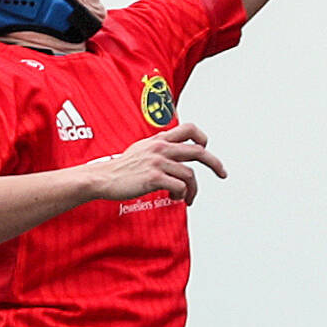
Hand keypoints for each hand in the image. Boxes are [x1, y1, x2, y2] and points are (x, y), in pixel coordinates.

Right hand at [80, 122, 226, 204]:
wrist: (103, 178)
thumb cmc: (122, 167)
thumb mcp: (141, 149)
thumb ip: (159, 147)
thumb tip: (175, 152)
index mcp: (159, 139)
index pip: (188, 129)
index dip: (202, 138)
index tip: (206, 148)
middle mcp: (161, 148)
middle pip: (198, 152)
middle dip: (215, 164)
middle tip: (223, 174)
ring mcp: (157, 162)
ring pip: (190, 175)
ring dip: (191, 189)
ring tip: (184, 197)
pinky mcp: (154, 178)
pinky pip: (179, 186)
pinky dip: (181, 194)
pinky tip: (174, 197)